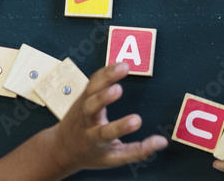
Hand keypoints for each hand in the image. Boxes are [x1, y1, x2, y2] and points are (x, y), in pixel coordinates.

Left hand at [52, 63, 167, 172]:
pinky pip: (93, 80)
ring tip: (124, 67)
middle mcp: (85, 121)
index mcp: (93, 140)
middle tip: (118, 89)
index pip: (106, 133)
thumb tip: (161, 142)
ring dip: (107, 77)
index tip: (137, 120)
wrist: (63, 146)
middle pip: (91, 107)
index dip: (121, 127)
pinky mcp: (84, 94)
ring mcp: (82, 105)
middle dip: (103, 98)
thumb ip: (138, 150)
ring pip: (91, 89)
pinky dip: (105, 71)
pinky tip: (118, 65)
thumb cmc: (91, 152)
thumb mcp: (114, 158)